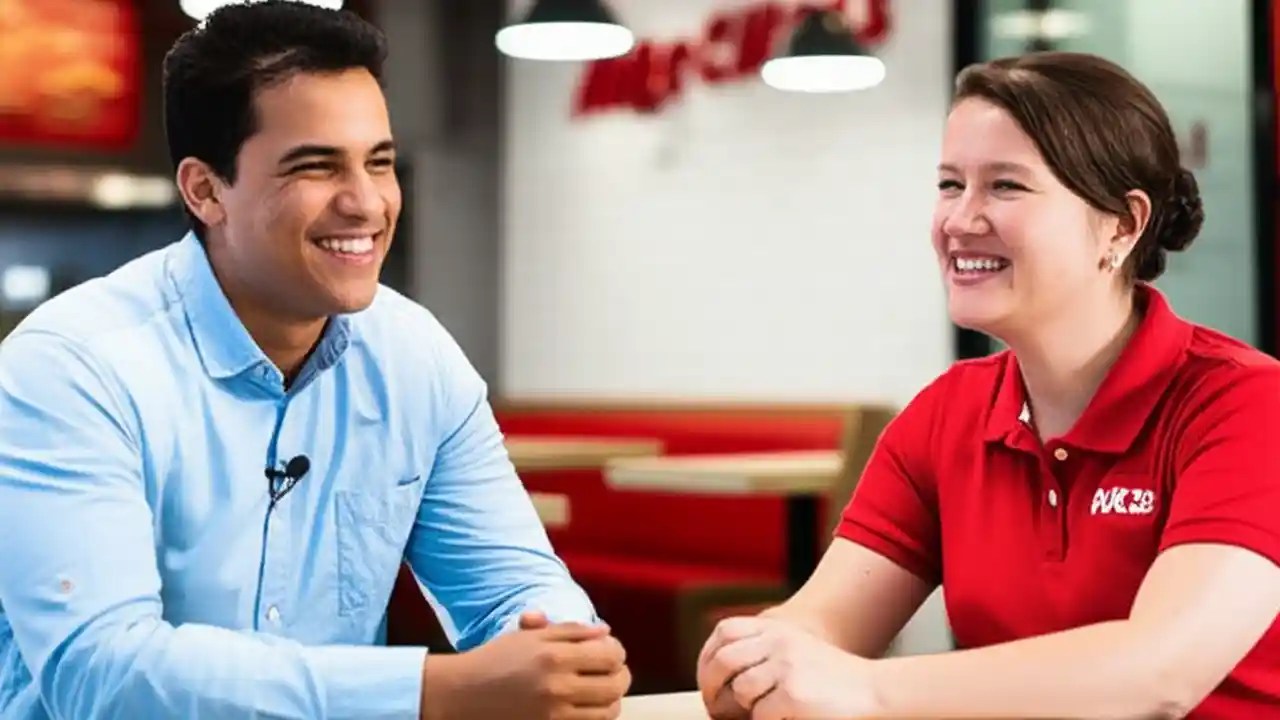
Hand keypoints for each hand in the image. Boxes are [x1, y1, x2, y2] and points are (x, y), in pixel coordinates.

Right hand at [421, 616, 630, 719]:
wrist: (463, 694)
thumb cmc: (496, 658)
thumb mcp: (530, 636)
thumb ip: (570, 631)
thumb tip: (605, 632)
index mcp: (554, 656)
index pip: (610, 655)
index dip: (617, 651)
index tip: (610, 649)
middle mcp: (557, 687)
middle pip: (615, 685)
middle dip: (620, 675)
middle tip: (613, 670)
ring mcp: (554, 714)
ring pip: (608, 711)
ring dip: (612, 698)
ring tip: (602, 689)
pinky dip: (597, 716)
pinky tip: (588, 705)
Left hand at [700, 616, 878, 719]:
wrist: (874, 690)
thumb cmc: (833, 677)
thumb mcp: (797, 648)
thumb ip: (764, 649)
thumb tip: (718, 670)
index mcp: (777, 628)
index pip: (725, 631)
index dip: (708, 656)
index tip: (708, 680)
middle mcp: (779, 642)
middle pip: (725, 661)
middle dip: (713, 688)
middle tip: (716, 707)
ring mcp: (786, 668)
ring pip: (742, 692)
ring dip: (749, 708)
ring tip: (767, 711)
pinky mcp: (793, 696)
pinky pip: (761, 715)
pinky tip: (787, 717)